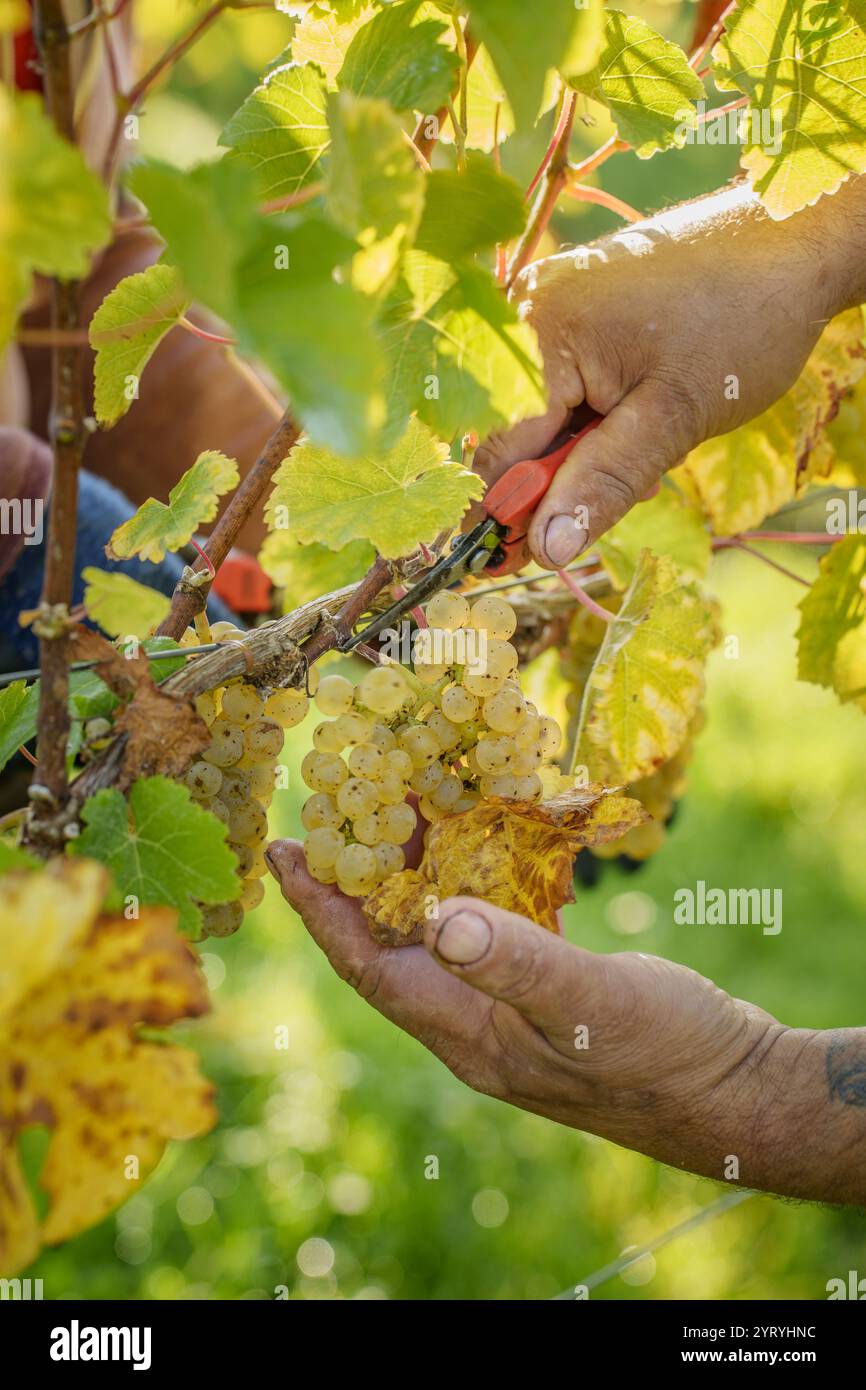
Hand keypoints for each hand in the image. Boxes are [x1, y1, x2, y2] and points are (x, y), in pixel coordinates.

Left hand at [265, 839, 779, 1170]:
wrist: (738, 1092)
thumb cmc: (665, 1056)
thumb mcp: (587, 1003)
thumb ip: (515, 962)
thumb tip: (439, 918)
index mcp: (466, 1031)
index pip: (366, 964)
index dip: (319, 909)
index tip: (282, 852)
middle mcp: (475, 1020)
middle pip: (392, 941)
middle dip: (359, 875)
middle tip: (343, 804)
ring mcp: (511, 1006)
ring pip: (443, 930)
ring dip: (420, 871)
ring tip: (406, 806)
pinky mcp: (550, 990)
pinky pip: (495, 928)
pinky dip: (484, 881)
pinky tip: (491, 841)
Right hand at [476, 182, 846, 569]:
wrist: (792, 244)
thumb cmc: (742, 322)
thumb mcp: (674, 419)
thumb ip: (604, 483)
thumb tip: (547, 549)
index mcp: (541, 333)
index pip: (499, 449)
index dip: (509, 511)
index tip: (518, 563)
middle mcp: (527, 310)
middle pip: (513, 433)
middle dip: (556, 479)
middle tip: (613, 503)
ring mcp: (548, 303)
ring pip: (538, 413)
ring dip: (578, 453)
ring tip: (646, 450)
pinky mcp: (571, 305)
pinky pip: (558, 384)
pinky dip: (589, 419)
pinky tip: (635, 418)